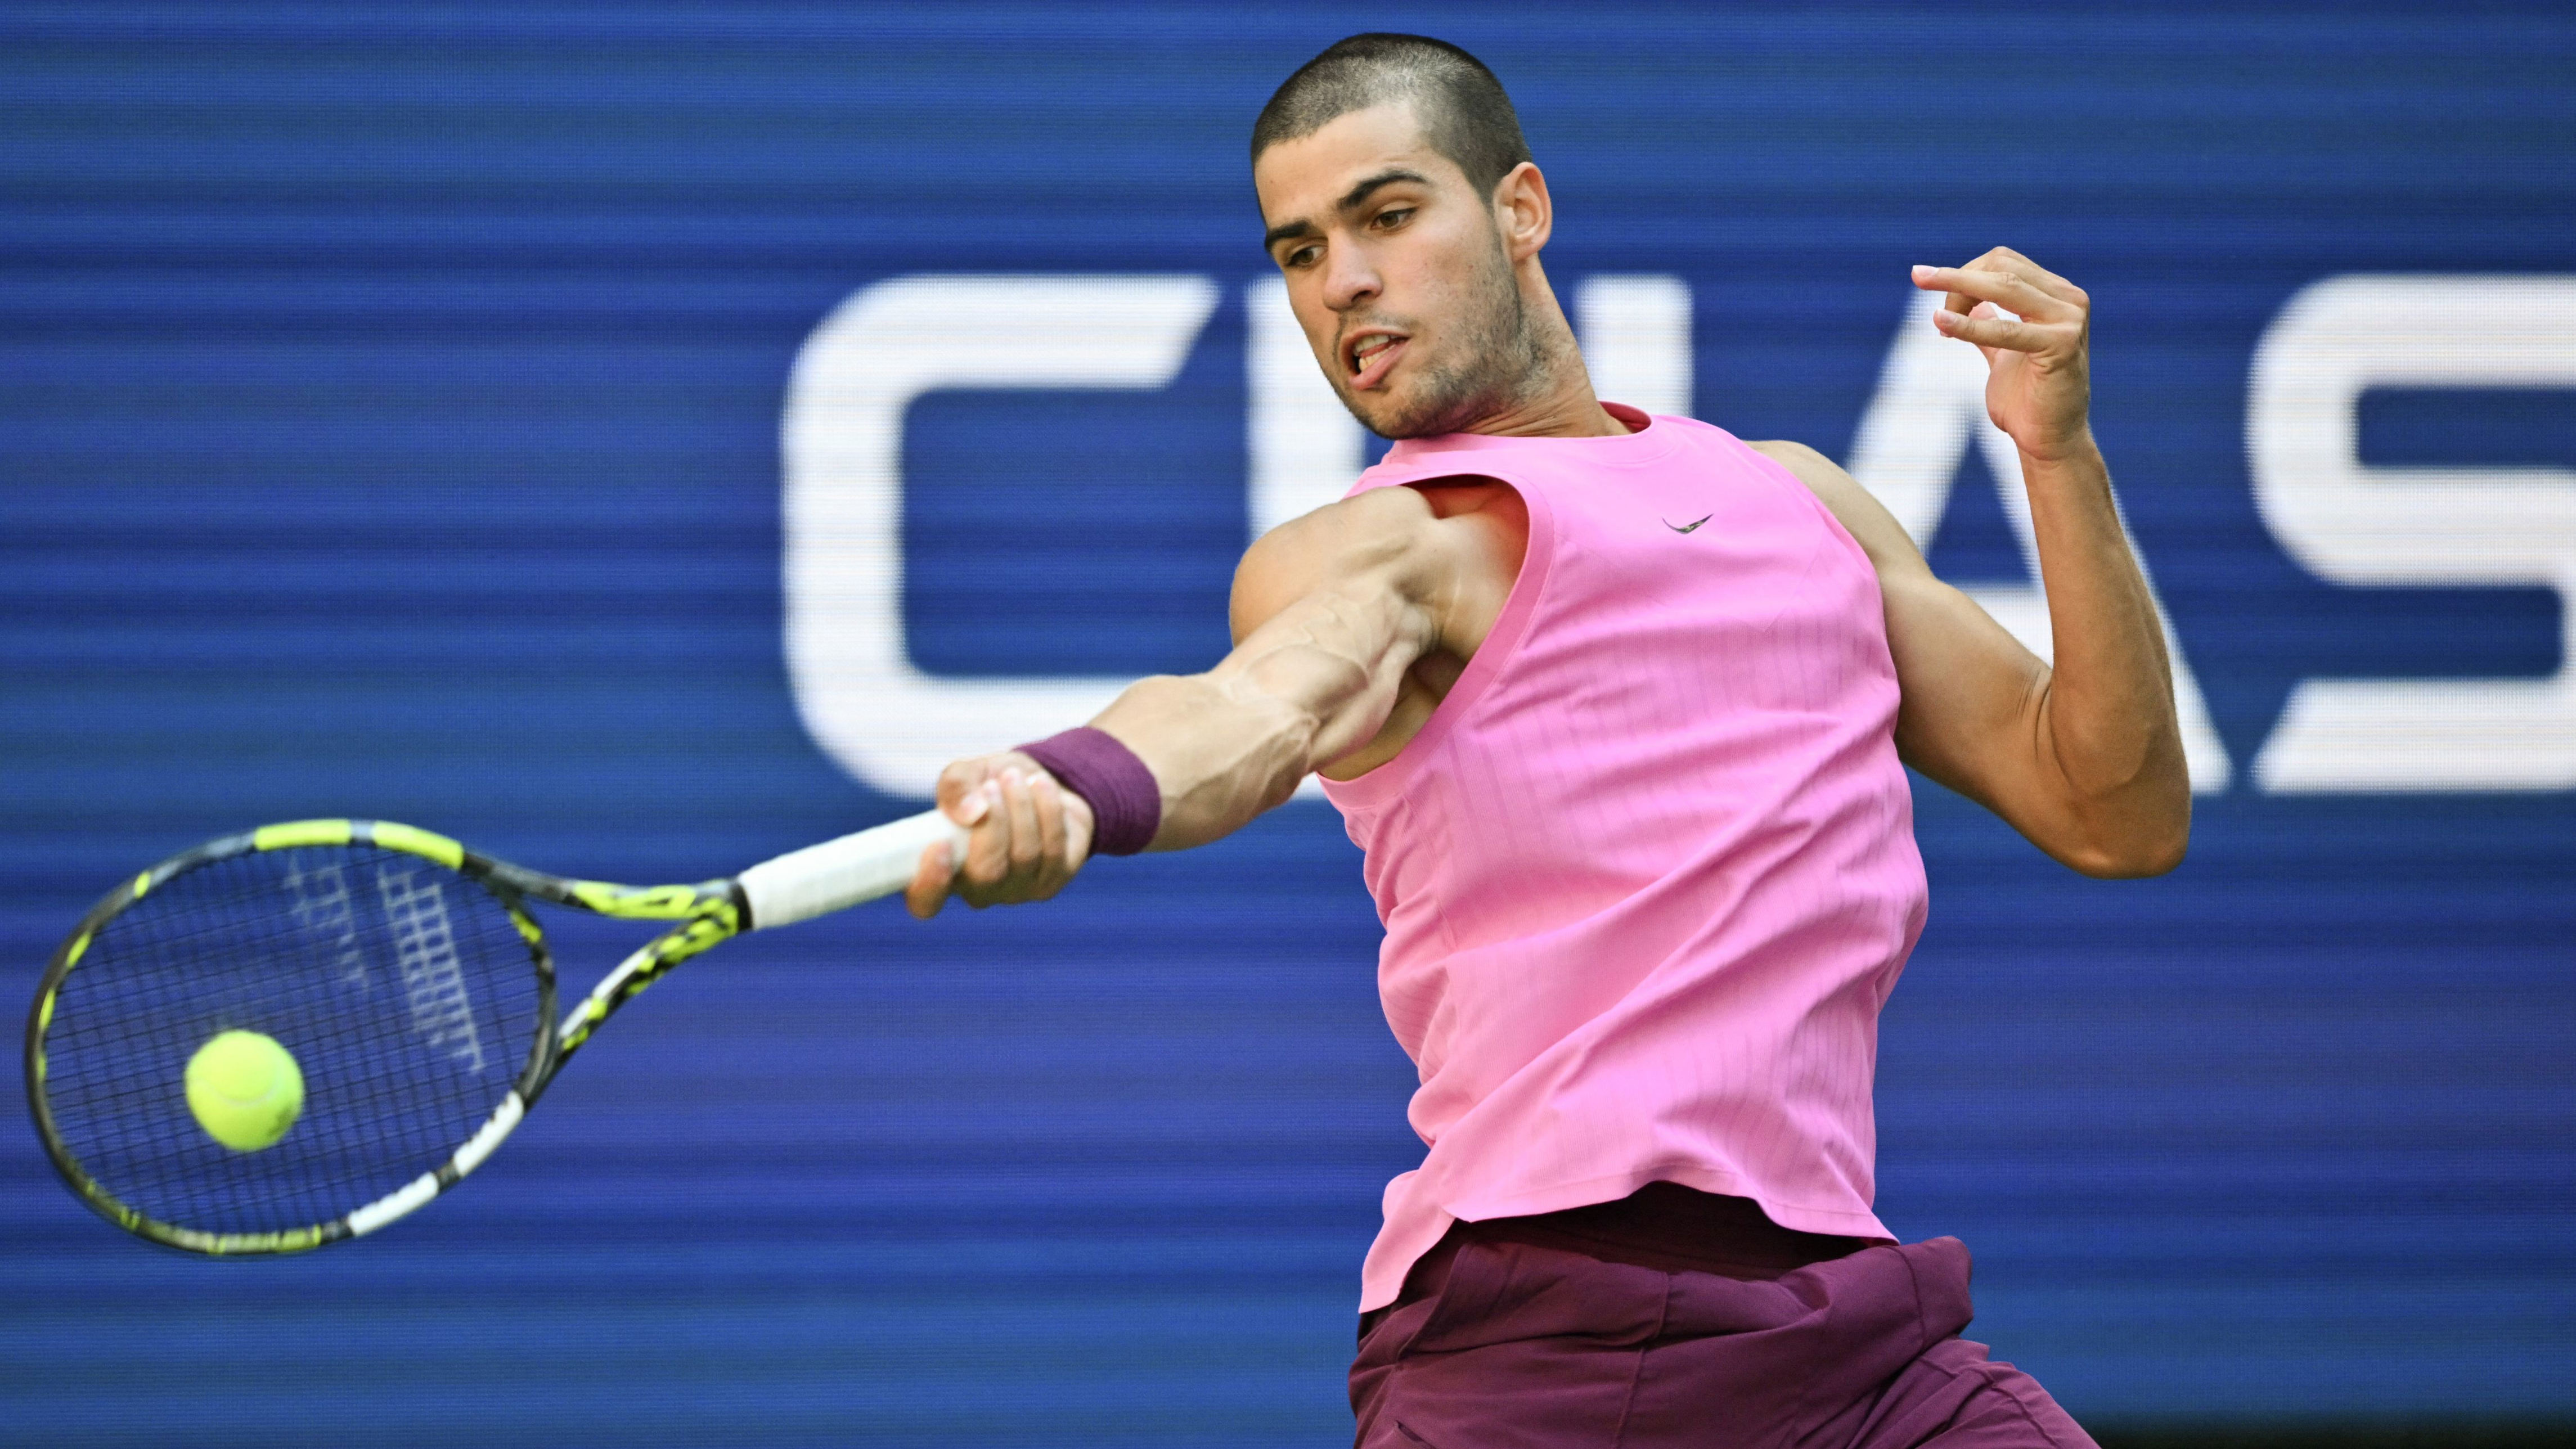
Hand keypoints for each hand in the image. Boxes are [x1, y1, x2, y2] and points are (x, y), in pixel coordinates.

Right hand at [903, 751, 1095, 918]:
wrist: (1037, 785)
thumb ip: (955, 787)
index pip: (926, 902)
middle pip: (986, 873)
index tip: (941, 844)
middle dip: (993, 823)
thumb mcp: (966, 774)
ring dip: (1021, 807)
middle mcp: (979, 890)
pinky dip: (1048, 810)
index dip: (930, 884)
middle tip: (993, 784)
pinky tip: (1041, 786)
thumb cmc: (990, 784)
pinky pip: (1054, 850)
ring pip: (1024, 857)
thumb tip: (970, 812)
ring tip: (1016, 776)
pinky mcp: (1052, 880)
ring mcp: (1017, 890)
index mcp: (943, 871)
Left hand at [1912, 248, 2094, 462]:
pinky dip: (1968, 325)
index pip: (2003, 263)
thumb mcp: (2004, 353)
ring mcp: (2069, 319)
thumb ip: (1993, 324)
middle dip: (1957, 279)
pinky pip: (2005, 329)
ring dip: (1957, 287)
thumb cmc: (2027, 400)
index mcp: (2056, 296)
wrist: (2048, 441)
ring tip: (1926, 297)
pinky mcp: (2062, 344)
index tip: (1942, 310)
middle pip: (2001, 266)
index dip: (1965, 275)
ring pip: (2004, 285)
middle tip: (1925, 294)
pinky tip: (1940, 323)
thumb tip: (1974, 303)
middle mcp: (2069, 300)